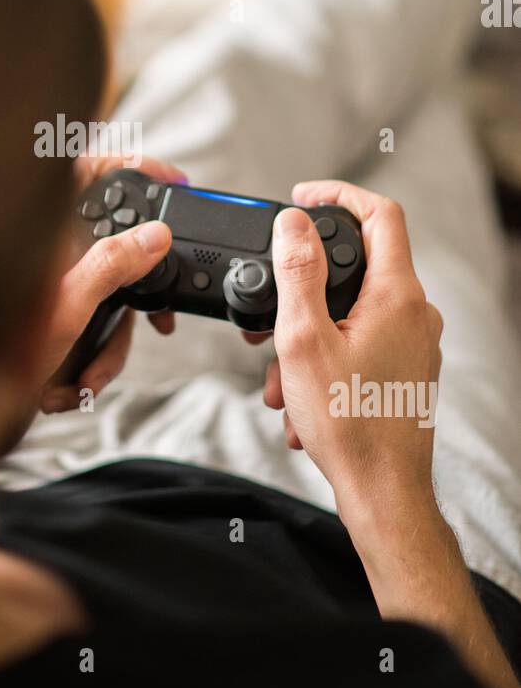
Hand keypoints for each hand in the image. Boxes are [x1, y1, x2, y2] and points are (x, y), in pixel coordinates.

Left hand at [38, 155, 184, 412]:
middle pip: (112, 247)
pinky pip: (88, 327)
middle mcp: (45, 251)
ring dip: (105, 348)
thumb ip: (113, 262)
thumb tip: (155, 235)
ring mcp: (49, 283)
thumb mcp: (68, 305)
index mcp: (43, 231)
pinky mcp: (50, 315)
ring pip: (105, 298)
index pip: (91, 171)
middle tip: (158, 320)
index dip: (134, 167)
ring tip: (84, 381)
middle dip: (135, 298)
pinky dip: (87, 361)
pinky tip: (68, 387)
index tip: (172, 181)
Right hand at [263, 181, 443, 533]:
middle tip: (271, 320)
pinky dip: (325, 364)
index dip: (339, 194)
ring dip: (307, 341)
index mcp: (398, 295)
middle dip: (304, 293)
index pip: (380, 214)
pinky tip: (300, 403)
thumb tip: (294, 222)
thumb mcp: (304, 339)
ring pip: (351, 316)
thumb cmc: (349, 423)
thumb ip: (298, 273)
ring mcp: (416, 344)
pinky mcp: (407, 370)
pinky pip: (360, 347)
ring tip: (281, 383)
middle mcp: (417, 314)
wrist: (383, 493)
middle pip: (357, 269)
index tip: (304, 197)